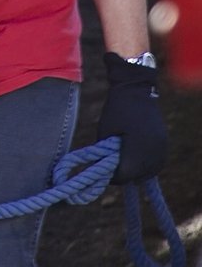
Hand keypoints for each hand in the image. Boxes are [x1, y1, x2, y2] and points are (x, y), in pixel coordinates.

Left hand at [96, 53, 167, 182]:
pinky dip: (146, 164)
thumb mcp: (105, 132)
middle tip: (111, 166)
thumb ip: (105, 154)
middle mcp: (153, 154)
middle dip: (123, 174)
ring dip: (136, 171)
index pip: (123, 176)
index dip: (110, 176)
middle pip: (136, 176)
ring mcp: (161, 150)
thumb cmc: (117, 109)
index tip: (102, 171)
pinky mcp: (165, 144)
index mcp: (137, 152)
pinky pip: (156, 163)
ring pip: (148, 172)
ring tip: (123, 161)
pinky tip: (136, 158)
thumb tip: (104, 169)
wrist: (136, 89)